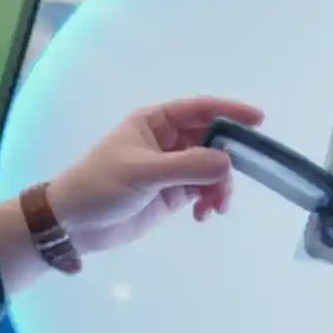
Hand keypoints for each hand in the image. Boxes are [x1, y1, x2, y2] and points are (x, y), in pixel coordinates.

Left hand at [46, 97, 263, 253]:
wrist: (73, 223)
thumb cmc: (100, 186)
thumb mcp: (142, 172)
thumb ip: (187, 167)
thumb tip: (226, 163)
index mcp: (154, 122)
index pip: (199, 109)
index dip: (229, 111)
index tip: (258, 120)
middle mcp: (167, 141)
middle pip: (212, 141)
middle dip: (226, 160)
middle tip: (230, 182)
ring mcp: (172, 168)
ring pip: (212, 169)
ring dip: (220, 186)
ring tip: (214, 207)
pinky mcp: (172, 194)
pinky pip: (203, 191)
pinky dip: (210, 201)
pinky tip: (202, 216)